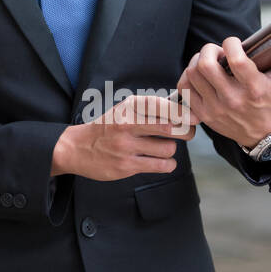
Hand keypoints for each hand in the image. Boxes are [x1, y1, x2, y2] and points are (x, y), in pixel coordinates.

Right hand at [51, 95, 196, 180]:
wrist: (77, 147)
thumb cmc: (107, 128)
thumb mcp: (123, 111)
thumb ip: (148, 110)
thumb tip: (182, 110)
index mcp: (128, 107)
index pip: (162, 106)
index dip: (183, 112)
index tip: (194, 117)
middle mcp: (127, 124)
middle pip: (170, 127)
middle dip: (186, 131)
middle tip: (187, 133)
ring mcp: (126, 146)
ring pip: (168, 148)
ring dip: (171, 149)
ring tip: (163, 148)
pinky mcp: (126, 165)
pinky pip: (160, 166)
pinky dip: (168, 164)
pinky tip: (162, 161)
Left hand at [176, 35, 270, 147]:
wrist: (260, 135)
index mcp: (254, 89)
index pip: (236, 61)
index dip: (230, 44)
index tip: (234, 42)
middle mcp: (233, 100)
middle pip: (206, 65)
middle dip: (209, 50)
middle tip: (217, 51)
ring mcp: (215, 108)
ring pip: (192, 74)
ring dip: (196, 61)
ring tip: (209, 60)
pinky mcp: (202, 114)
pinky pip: (185, 89)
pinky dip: (188, 77)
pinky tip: (199, 74)